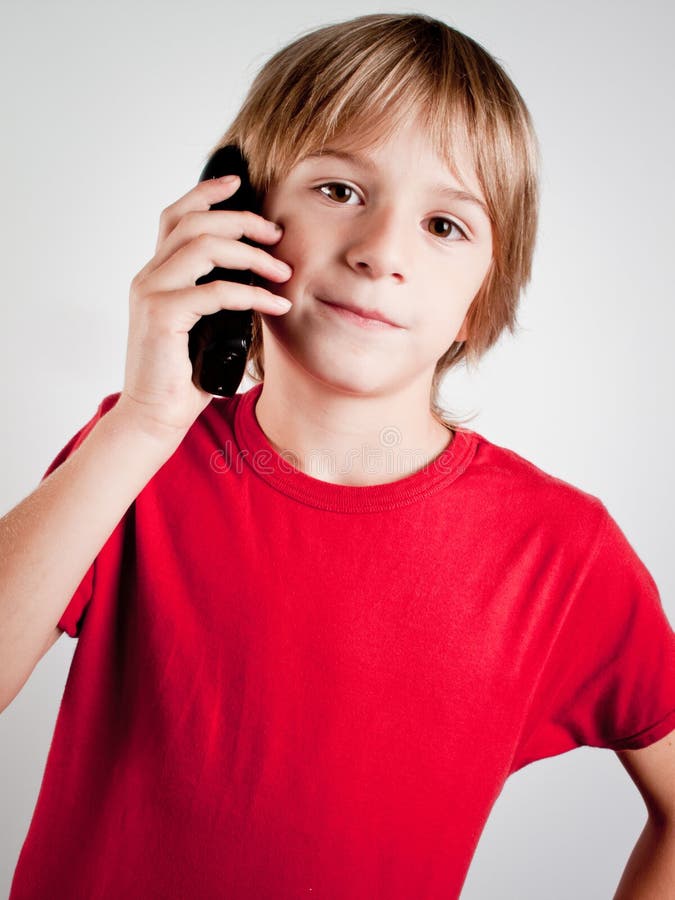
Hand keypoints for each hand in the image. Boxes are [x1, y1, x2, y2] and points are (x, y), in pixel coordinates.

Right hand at [117, 175, 291, 441]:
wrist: (154, 416)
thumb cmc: (183, 377)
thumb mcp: (205, 328)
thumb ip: (220, 300)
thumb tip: (261, 281)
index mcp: (156, 274)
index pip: (176, 216)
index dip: (206, 193)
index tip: (239, 183)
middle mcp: (149, 276)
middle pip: (193, 221)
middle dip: (241, 220)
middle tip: (276, 234)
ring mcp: (152, 293)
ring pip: (203, 246)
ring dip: (251, 254)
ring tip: (283, 271)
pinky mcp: (162, 315)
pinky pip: (215, 291)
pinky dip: (252, 294)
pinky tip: (276, 306)